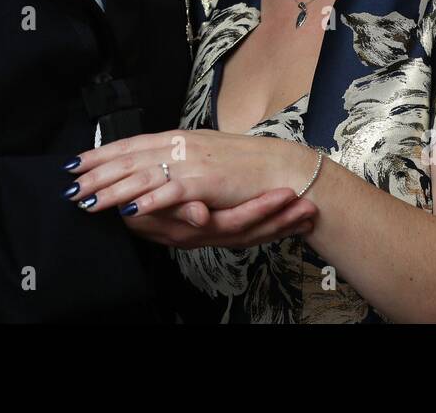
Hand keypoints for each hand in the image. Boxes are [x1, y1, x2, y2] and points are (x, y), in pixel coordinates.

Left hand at [64, 128, 317, 215]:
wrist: (279, 165)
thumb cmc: (243, 164)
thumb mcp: (203, 153)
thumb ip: (176, 156)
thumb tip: (151, 160)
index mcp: (178, 138)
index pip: (131, 144)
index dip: (101, 153)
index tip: (76, 162)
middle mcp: (180, 145)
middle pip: (128, 158)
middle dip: (96, 172)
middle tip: (70, 183)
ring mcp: (191, 162)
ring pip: (142, 175)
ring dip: (111, 188)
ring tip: (87, 199)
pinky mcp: (205, 181)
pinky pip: (171, 192)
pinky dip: (147, 201)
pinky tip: (128, 210)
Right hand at [119, 188, 317, 249]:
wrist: (125, 217)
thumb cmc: (136, 210)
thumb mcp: (150, 212)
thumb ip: (177, 212)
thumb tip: (202, 215)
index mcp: (197, 228)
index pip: (237, 223)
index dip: (263, 211)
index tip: (287, 197)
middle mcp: (209, 236)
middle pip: (252, 233)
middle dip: (283, 221)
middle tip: (310, 208)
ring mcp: (214, 237)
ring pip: (253, 237)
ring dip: (282, 226)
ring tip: (307, 214)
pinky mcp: (215, 233)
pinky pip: (248, 236)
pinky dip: (270, 228)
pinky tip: (287, 221)